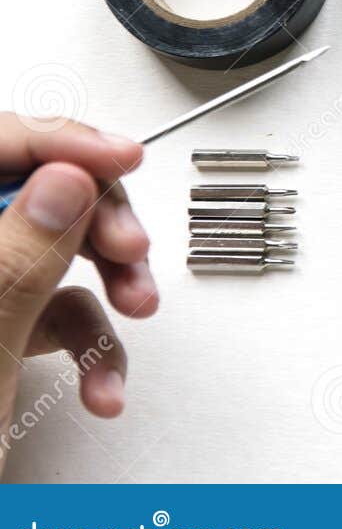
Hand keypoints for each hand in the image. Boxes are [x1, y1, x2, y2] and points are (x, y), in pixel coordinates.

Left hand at [0, 115, 157, 472]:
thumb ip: (17, 257)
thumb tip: (63, 179)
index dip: (56, 144)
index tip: (119, 157)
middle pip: (28, 194)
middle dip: (95, 218)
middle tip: (130, 244)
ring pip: (51, 252)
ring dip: (110, 282)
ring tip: (137, 307)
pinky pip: (56, 314)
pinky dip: (95, 345)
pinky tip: (103, 384)